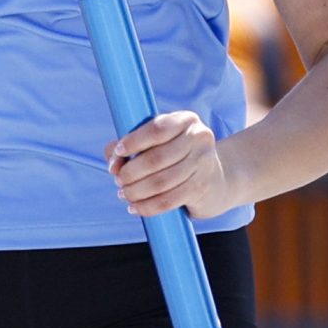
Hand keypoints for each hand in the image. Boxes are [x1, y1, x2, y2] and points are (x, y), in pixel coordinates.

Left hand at [105, 112, 232, 219]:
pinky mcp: (201, 187)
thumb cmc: (175, 157)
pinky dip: (147, 206)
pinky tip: (134, 207)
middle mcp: (199, 138)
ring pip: (161, 182)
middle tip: (118, 180)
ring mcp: (203, 163)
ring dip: (136, 191)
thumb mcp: (156, 143)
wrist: (215, 179)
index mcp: (186, 120)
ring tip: (124, 194)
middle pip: (156, 158)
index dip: (134, 141)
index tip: (118, 152)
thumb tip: (112, 161)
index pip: (157, 129)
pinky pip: (168, 200)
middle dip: (130, 172)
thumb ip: (128, 146)